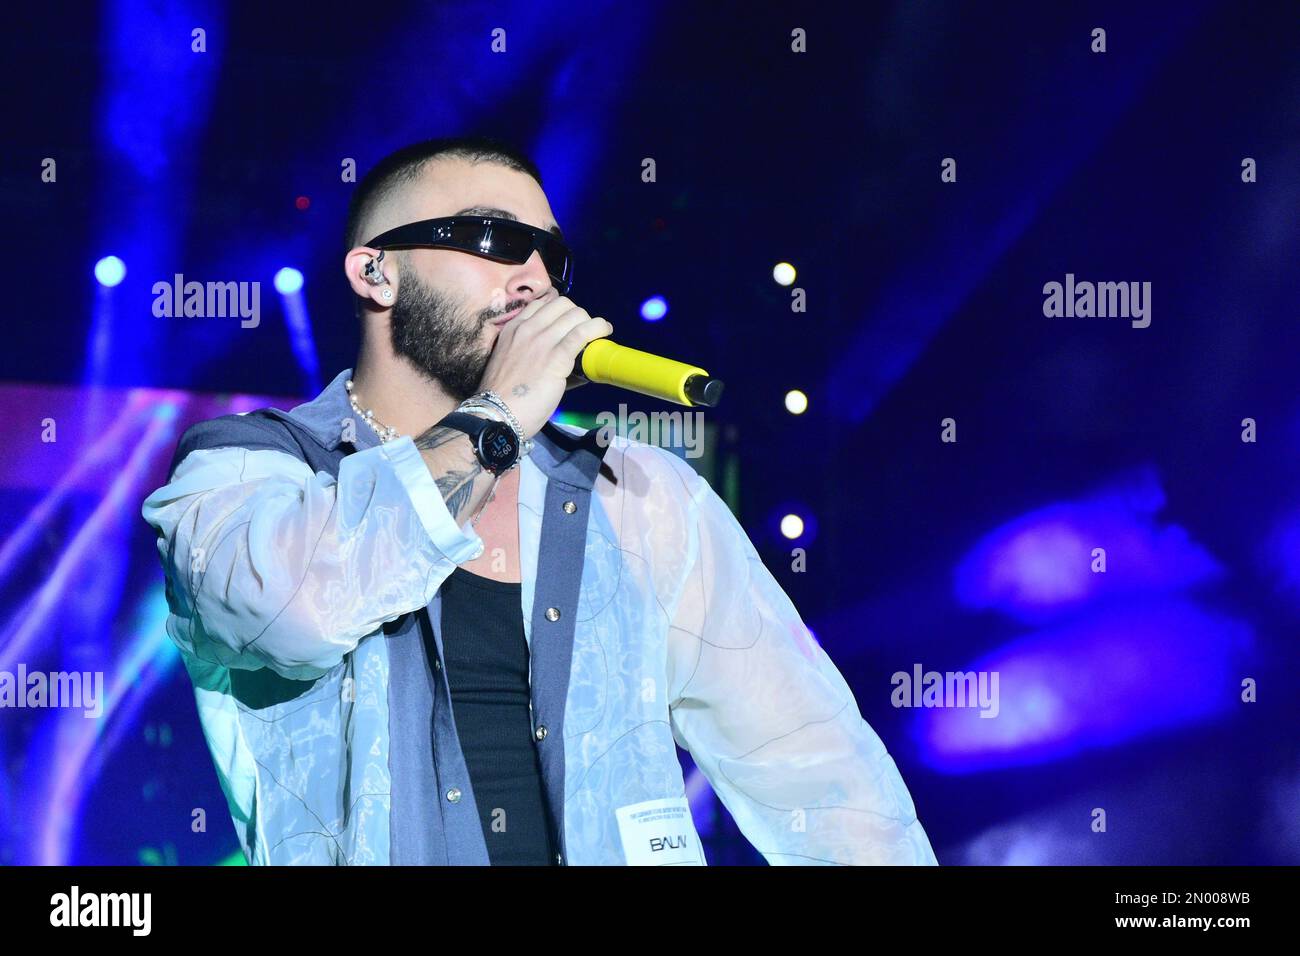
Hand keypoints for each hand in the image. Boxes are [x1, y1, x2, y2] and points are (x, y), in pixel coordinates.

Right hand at [479, 289, 611, 438]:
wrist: (497, 414)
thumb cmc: (503, 397)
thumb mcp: (510, 361)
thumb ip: (529, 352)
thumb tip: (558, 355)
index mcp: (513, 329)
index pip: (542, 304)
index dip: (560, 311)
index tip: (568, 323)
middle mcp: (527, 328)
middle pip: (562, 304)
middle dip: (577, 314)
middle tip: (583, 331)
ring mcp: (542, 340)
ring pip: (575, 314)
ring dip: (591, 321)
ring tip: (599, 332)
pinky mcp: (557, 356)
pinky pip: (583, 332)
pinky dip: (598, 328)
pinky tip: (604, 331)